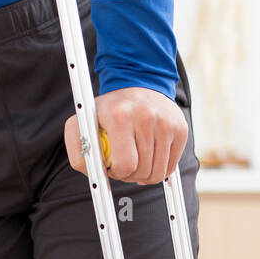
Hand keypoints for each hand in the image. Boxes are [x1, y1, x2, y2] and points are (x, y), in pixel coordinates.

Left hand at [64, 86, 187, 184]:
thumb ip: (79, 152)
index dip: (117, 173)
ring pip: (158, 173)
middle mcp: (146, 117)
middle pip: (142, 171)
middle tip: (124, 164)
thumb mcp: (83, 123)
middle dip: (130, 175)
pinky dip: (159, 168)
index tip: (113, 167)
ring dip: (145, 174)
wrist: (139, 83)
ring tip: (136, 160)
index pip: (125, 165)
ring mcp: (166, 123)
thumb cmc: (109, 109)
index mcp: (119, 116)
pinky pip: (171, 167)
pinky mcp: (180, 129)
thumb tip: (94, 175)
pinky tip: (150, 156)